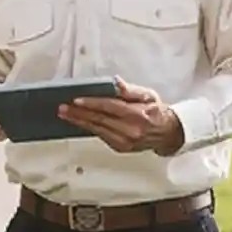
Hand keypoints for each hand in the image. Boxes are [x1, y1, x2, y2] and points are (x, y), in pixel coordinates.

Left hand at [57, 76, 184, 154]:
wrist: (167, 133)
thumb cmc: (157, 112)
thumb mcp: (147, 95)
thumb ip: (130, 90)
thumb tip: (116, 83)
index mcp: (137, 115)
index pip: (109, 107)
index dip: (91, 104)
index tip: (76, 100)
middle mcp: (130, 130)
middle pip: (99, 120)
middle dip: (79, 114)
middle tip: (63, 108)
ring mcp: (125, 141)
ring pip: (97, 130)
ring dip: (79, 122)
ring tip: (66, 115)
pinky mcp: (120, 147)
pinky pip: (100, 136)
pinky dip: (88, 128)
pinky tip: (79, 122)